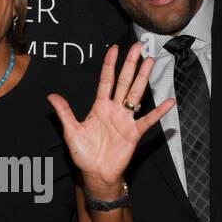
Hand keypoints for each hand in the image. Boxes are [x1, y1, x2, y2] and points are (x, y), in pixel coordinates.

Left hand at [46, 42, 175, 197]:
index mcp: (99, 107)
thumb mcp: (71, 132)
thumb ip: (65, 113)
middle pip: (124, 82)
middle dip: (131, 64)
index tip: (114, 49)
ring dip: (144, 78)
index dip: (109, 65)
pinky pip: (148, 120)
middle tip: (138, 47)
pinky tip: (169, 101)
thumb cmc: (84, 153)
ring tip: (152, 62)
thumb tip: (51, 96)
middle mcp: (114, 109)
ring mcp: (126, 120)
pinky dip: (159, 112)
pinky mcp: (134, 133)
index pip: (106, 81)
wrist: (96, 173)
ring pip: (136, 94)